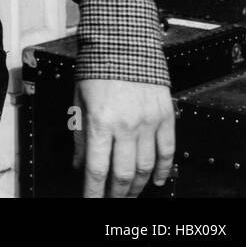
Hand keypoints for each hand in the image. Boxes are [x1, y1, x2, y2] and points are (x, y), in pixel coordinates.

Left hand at [72, 78, 174, 196]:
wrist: (123, 45)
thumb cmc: (96, 71)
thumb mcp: (78, 102)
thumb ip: (80, 137)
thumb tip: (79, 165)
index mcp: (100, 123)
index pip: (97, 170)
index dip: (94, 192)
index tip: (92, 202)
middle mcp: (126, 126)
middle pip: (123, 174)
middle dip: (116, 193)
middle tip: (111, 200)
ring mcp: (149, 123)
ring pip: (146, 167)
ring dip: (138, 186)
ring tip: (130, 193)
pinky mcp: (165, 118)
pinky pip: (167, 151)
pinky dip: (163, 170)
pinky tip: (158, 180)